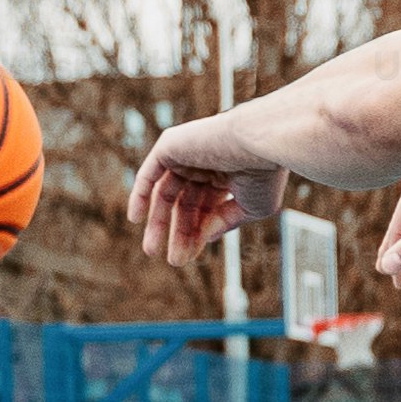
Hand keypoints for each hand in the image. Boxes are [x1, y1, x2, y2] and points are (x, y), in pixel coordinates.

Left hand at [124, 114, 286, 265]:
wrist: (260, 141)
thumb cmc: (265, 171)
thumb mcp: (252, 206)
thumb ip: (226, 221)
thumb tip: (204, 237)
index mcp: (227, 173)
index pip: (206, 207)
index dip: (198, 232)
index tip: (192, 255)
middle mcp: (207, 162)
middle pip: (185, 204)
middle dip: (179, 232)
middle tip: (174, 260)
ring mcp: (188, 152)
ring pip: (167, 193)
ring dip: (157, 222)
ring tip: (152, 251)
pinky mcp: (172, 145)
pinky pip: (149, 173)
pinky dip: (140, 195)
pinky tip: (136, 219)